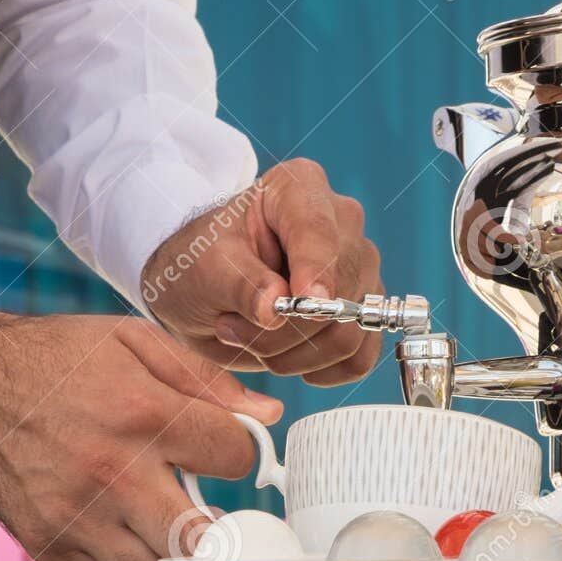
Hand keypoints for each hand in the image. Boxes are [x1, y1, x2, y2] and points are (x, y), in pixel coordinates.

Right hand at [0, 311, 280, 560]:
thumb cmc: (56, 360)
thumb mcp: (136, 341)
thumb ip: (207, 379)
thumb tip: (266, 415)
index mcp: (142, 414)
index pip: (233, 458)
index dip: (239, 453)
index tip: (221, 450)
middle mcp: (113, 472)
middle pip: (200, 536)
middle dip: (214, 521)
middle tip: (201, 501)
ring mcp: (78, 517)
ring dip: (172, 554)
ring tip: (163, 522)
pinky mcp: (49, 545)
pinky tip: (130, 543)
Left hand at [141, 158, 382, 385]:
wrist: (201, 293)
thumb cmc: (199, 264)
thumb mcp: (204, 267)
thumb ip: (240, 283)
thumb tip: (275, 309)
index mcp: (300, 189)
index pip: (319, 231)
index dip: (314, 271)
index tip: (300, 303)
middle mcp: (340, 225)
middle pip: (340, 289)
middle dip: (285, 327)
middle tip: (231, 328)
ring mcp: (358, 271)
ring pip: (349, 331)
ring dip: (293, 354)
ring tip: (249, 340)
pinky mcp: (362, 314)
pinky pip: (360, 356)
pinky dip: (322, 371)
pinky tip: (286, 360)